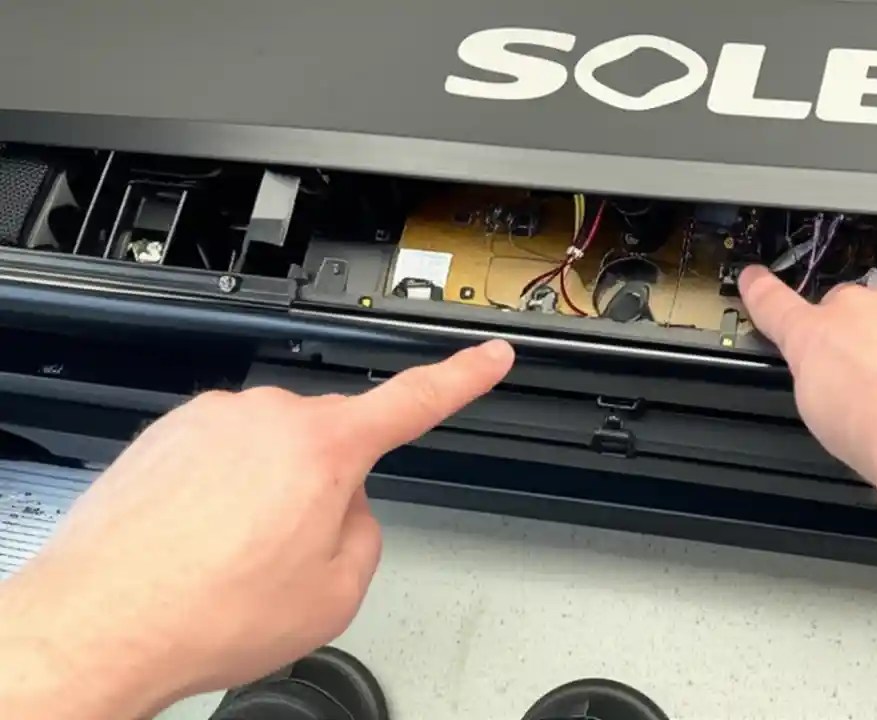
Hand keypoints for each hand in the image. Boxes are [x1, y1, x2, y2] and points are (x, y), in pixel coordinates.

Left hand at [0, 340, 514, 719]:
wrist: (102, 622)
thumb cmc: (207, 610)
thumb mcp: (334, 593)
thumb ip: (366, 533)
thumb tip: (346, 509)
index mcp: (325, 449)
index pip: (416, 401)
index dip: (463, 377)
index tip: (490, 356)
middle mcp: (269, 417)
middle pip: (330, 447)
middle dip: (323, 493)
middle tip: (285, 556)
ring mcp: (213, 420)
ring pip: (272, 454)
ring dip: (264, 498)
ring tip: (228, 558)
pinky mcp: (168, 431)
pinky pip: (221, 458)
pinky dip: (219, 497)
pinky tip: (198, 543)